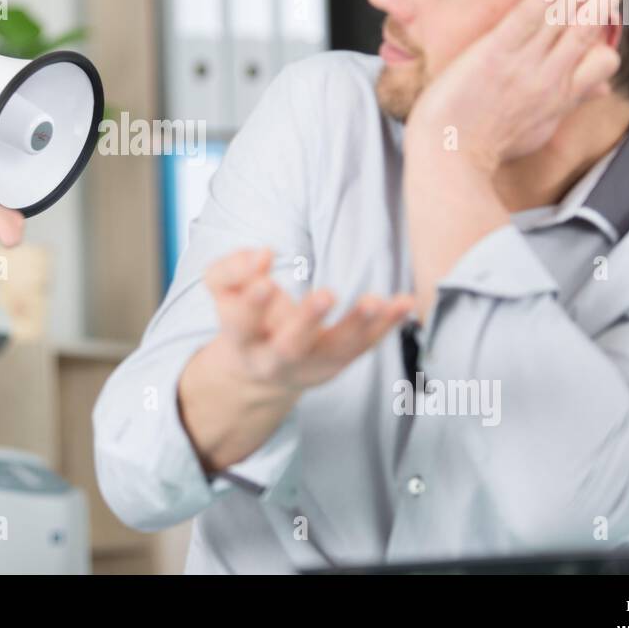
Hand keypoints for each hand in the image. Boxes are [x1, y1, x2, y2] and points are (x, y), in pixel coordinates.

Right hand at [202, 247, 413, 393]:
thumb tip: (261, 254)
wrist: (263, 373)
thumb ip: (230, 271)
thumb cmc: (247, 320)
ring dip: (358, 325)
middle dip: (308, 321)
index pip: (242, 326)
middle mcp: (277, 360)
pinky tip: (405, 301)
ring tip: (376, 301)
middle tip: (326, 294)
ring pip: (338, 349)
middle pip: (292, 347)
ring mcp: (313, 365)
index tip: (265, 279)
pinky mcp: (341, 361)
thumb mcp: (223, 294)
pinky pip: (368, 343)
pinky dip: (388, 324)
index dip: (252, 304)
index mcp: (243, 343)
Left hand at [407, 0, 628, 170]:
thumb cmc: (486, 146)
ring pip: (564, 18)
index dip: (611, 33)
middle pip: (589, 28)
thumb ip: (571, 102)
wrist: (448, 158)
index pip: (603, 60)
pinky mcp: (493, 55)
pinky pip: (525, 20)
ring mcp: (523, 65)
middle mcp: (549, 78)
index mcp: (561, 96)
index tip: (613, 6)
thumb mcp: (540, 130)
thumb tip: (602, 89)